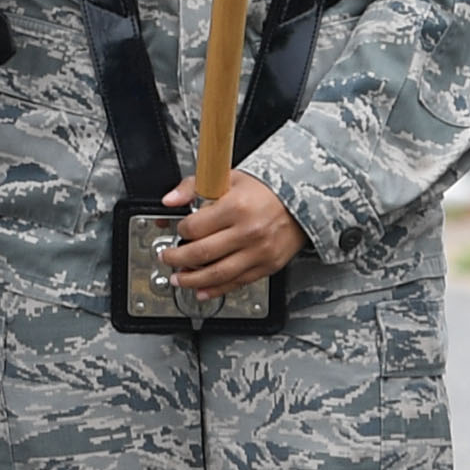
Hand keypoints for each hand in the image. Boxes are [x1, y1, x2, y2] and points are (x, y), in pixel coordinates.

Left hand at [154, 169, 306, 296]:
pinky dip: (216, 290)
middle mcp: (248, 232)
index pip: (194, 227)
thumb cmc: (264, 190)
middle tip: (167, 257)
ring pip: (217, 274)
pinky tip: (202, 290)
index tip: (178, 230)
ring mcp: (259, 252)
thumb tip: (170, 199)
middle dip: (176, 259)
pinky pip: (237, 283)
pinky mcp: (267, 266)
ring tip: (178, 278)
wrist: (302, 200)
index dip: (180, 230)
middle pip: (201, 254)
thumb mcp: (228, 178)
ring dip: (191, 280)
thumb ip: (193, 187)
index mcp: (236, 207)